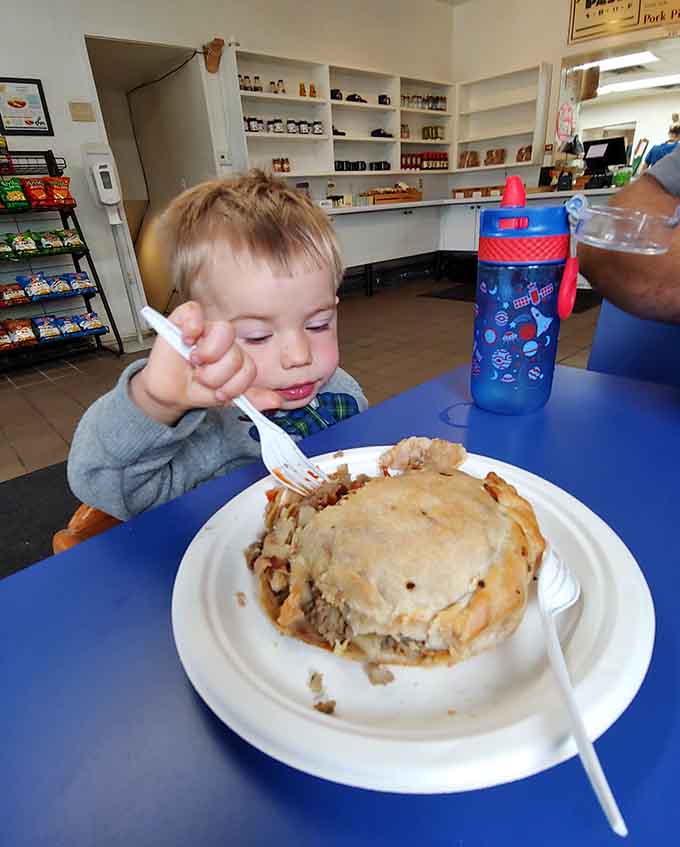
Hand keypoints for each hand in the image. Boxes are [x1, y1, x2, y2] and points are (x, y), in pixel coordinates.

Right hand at [130, 301, 281, 424]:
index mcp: (236, 357)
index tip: (220, 393)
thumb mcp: (225, 399)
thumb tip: (276, 401)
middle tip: (202, 378)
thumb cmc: (195, 389)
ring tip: (193, 362)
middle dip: (216, 376)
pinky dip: (192, 327)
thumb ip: (251, 399)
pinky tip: (186, 341)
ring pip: (223, 332)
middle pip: (236, 354)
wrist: (168, 393)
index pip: (249, 367)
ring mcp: (205, 328)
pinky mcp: (184, 318)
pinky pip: (195, 312)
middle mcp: (223, 341)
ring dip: (207, 355)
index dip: (235, 385)